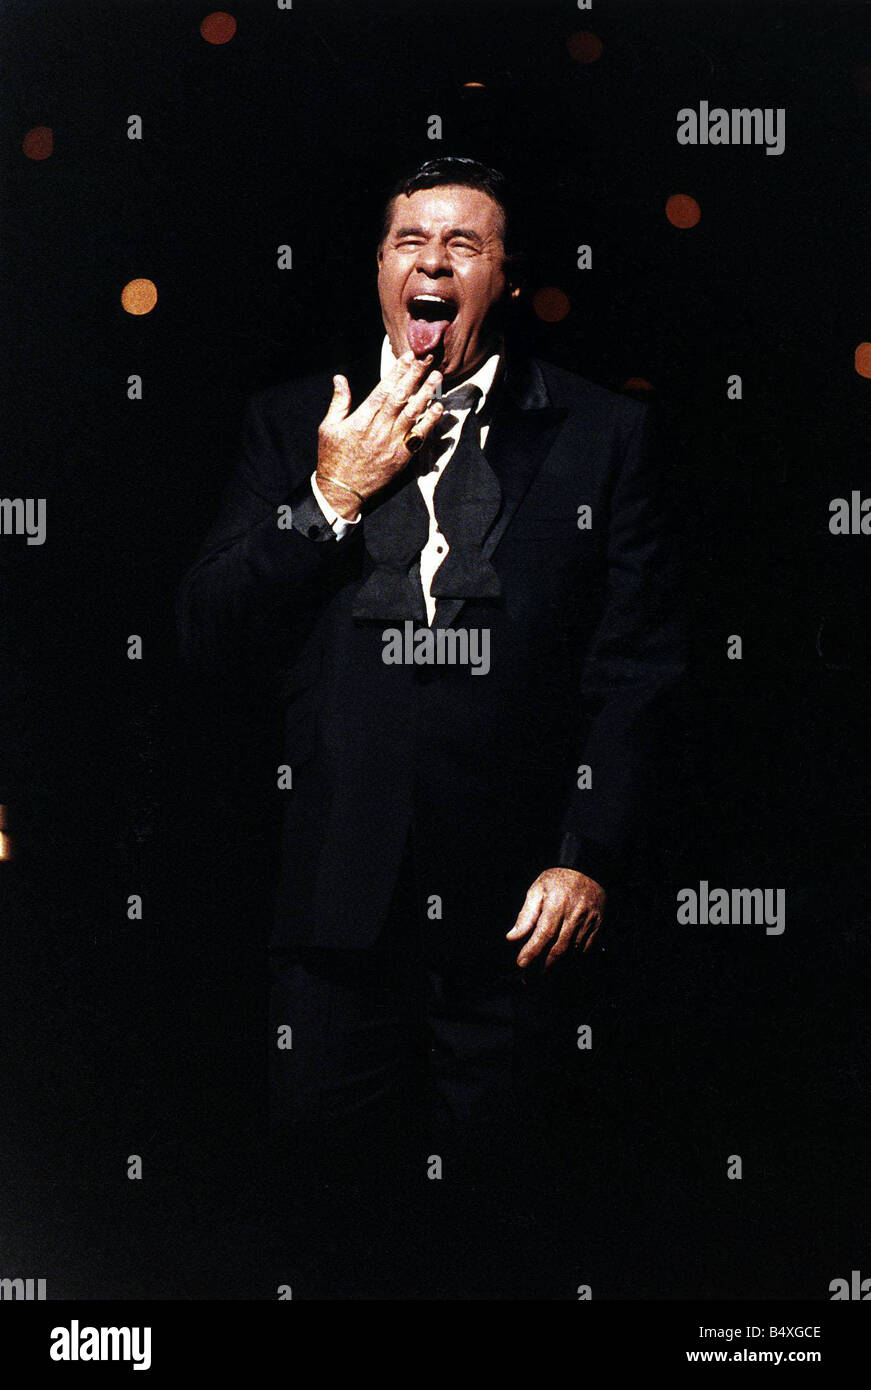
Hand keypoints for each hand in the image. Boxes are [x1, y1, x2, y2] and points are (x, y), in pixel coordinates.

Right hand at [315, 350, 443, 517]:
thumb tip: (340, 378)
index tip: (407, 357)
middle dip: (414, 376)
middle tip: (426, 360)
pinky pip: (418, 436)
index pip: (382, 390)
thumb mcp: (328, 428)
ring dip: (426, 394)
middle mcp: (378, 429)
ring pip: (412, 414)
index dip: (396, 372)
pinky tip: (438, 408)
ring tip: (437, 377)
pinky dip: (429, 422)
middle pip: (400, 398)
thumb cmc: (333, 458)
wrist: (342, 491)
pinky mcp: (401, 457)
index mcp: (361, 420)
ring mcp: (392, 444)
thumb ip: (339, 402)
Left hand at [506, 868, 605, 969]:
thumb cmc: (557, 880)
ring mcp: (588, 921)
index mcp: (557, 904)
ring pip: (573, 951)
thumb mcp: (537, 890)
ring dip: (558, 966)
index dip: (532, 950)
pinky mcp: (597, 926)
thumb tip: (512, 937)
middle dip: (543, 965)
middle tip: (529, 978)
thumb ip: (526, 915)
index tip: (521, 964)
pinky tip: (562, 966)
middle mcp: (575, 914)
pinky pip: (585, 948)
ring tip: (543, 976)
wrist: (588, 870)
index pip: (544, 933)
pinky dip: (574, 960)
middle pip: (559, 947)